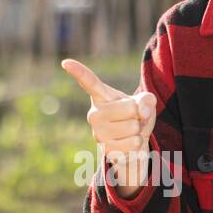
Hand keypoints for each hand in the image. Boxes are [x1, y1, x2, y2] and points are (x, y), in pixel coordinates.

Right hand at [62, 59, 155, 198]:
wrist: (134, 143)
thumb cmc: (136, 116)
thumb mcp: (145, 102)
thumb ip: (147, 99)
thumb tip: (141, 112)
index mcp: (101, 97)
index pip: (89, 82)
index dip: (78, 72)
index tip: (66, 62)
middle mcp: (94, 114)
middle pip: (130, 108)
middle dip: (139, 114)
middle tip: (132, 119)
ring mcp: (98, 133)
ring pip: (133, 127)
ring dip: (139, 131)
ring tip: (130, 132)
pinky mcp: (105, 150)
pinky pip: (133, 143)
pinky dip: (138, 144)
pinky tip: (128, 144)